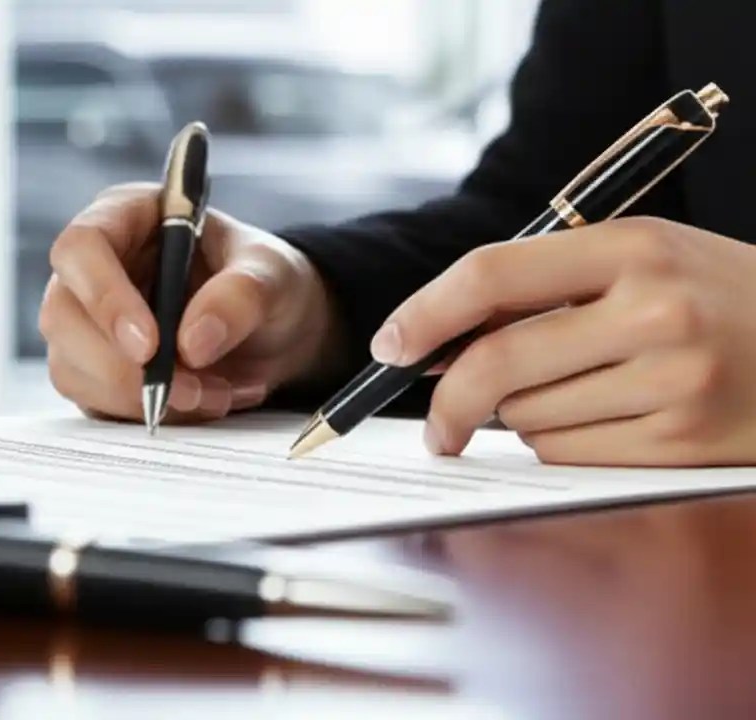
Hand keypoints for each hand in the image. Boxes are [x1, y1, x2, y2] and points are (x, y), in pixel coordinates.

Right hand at [39, 183, 337, 421]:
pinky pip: (94, 401)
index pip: (81, 247)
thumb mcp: (273, 274)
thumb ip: (241, 295)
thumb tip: (193, 343)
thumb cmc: (266, 281)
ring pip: (71, 367)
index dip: (104, 297)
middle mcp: (94, 269)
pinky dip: (145, 414)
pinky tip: (197, 404)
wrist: (275, 330)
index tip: (149, 346)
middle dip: (123, 367)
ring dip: (138, 397)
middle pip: (62, 315)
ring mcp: (87, 323)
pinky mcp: (96, 371)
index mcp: (126, 217)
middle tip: (190, 389)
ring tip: (211, 396)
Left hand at [376, 217, 755, 465]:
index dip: (424, 313)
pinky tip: (606, 421)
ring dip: (521, 418)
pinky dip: (561, 446)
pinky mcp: (682, 441)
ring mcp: (672, 379)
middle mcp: (653, 310)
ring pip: (527, 418)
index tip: (388, 347)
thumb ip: (546, 285)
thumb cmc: (716, 296)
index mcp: (633, 246)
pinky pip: (568, 454)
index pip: (492, 275)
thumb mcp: (645, 257)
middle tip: (436, 425)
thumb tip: (437, 341)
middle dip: (448, 401)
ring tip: (577, 393)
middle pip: (496, 364)